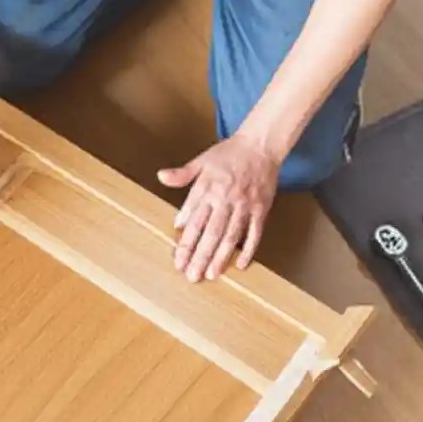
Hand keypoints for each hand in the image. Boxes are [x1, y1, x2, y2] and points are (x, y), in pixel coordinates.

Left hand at [157, 134, 281, 281]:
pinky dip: (249, 249)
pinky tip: (240, 264)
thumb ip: (182, 174)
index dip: (185, 242)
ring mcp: (244, 206)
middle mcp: (225, 199)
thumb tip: (162, 178)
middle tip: (192, 276)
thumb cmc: (229, 154)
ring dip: (221, 257)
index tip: (178, 260)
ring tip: (211, 275)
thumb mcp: (202, 160)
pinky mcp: (260, 209)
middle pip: (211, 233)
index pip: (193, 221)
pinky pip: (255, 232)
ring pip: (231, 236)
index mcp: (207, 189)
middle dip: (200, 256)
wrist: (260, 145)